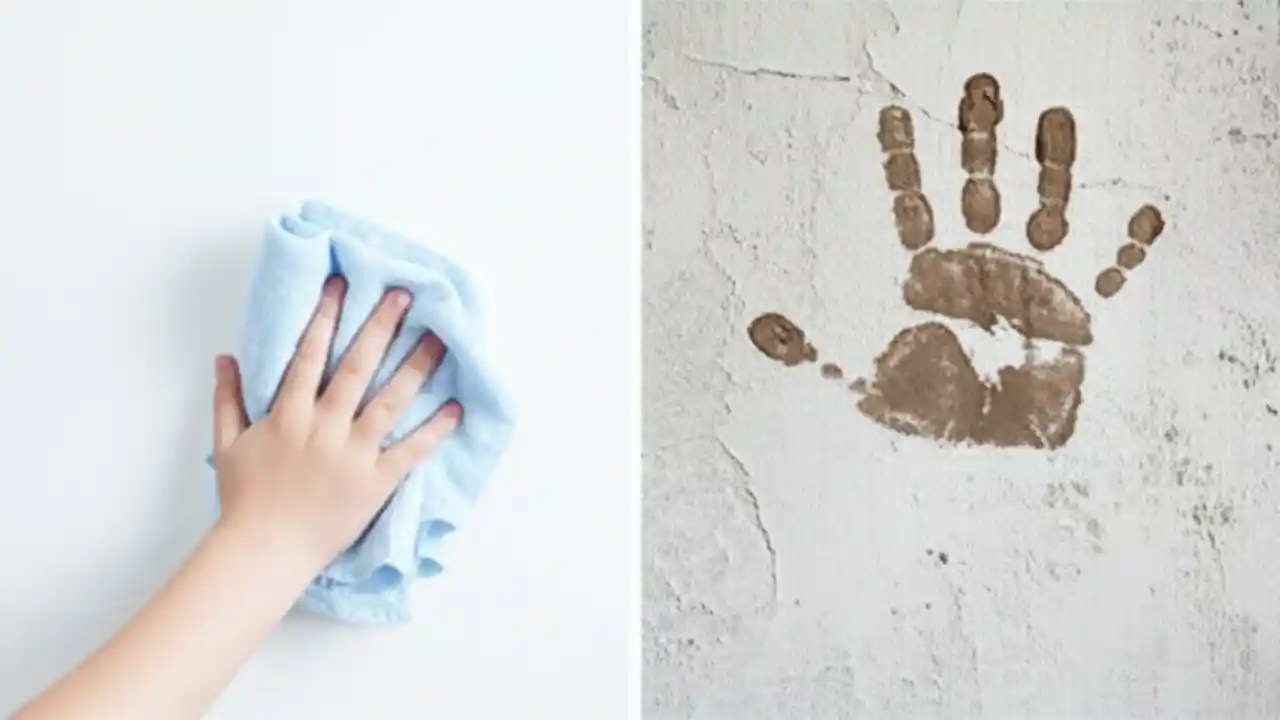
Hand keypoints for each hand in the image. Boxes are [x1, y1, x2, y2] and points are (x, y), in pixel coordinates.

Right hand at [212, 276, 461, 570]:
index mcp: (288, 414)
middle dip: (381, 327)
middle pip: (357, 367)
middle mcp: (324, 427)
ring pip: (390, 401)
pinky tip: (456, 408)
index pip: (309, 355)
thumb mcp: (227, 444)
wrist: (264, 551)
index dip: (326, 317)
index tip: (343, 285)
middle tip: (404, 295)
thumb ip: (228, 398)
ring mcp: (353, 454)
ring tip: (441, 339)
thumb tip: (225, 357)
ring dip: (417, 367)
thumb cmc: (244, 499)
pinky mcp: (376, 482)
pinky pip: (411, 451)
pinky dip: (435, 430)